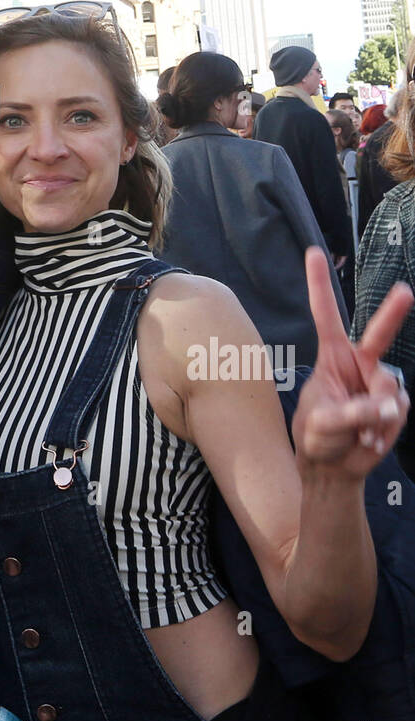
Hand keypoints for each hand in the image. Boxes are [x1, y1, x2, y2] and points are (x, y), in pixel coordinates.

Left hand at [294, 247, 411, 479]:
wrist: (333, 469)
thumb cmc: (316, 438)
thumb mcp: (320, 426)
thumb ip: (348, 414)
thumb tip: (388, 407)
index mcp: (332, 357)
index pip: (326, 315)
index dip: (320, 284)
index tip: (314, 252)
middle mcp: (359, 364)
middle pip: (378, 334)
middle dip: (393, 313)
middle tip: (405, 292)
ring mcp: (379, 384)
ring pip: (388, 389)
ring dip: (372, 415)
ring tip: (356, 433)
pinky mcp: (395, 406)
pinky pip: (397, 412)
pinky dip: (382, 430)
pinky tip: (369, 440)